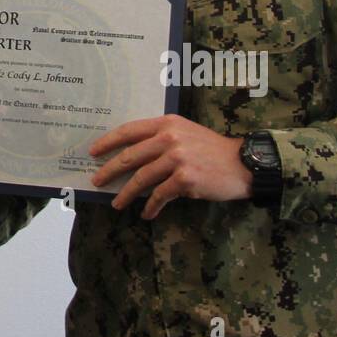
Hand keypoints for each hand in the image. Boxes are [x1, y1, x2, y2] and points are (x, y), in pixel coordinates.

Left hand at [88, 115, 252, 218]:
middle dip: (109, 170)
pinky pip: (159, 195)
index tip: (93, 151)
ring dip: (126, 194)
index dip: (108, 141)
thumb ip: (161, 138)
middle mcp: (169, 137)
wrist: (242, 164)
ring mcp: (177, 158)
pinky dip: (150, 206)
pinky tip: (146, 213)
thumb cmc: (212, 150)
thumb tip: (132, 156)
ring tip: (117, 204)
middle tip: (97, 181)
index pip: (129, 130)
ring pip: (141, 178)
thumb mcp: (186, 133)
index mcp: (167, 123)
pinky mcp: (185, 179)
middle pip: (130, 155)